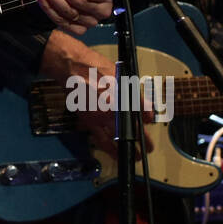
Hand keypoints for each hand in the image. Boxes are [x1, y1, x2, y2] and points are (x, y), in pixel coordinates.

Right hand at [42, 30, 153, 156]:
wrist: (72, 67)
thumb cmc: (95, 67)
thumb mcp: (121, 75)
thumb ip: (135, 95)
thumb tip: (147, 111)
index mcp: (124, 95)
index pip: (142, 110)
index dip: (148, 117)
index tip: (150, 120)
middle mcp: (114, 108)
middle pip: (133, 127)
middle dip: (143, 139)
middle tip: (149, 146)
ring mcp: (101, 116)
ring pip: (120, 138)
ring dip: (130, 148)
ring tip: (136, 156)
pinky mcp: (89, 121)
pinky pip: (102, 140)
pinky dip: (110, 149)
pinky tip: (115, 154)